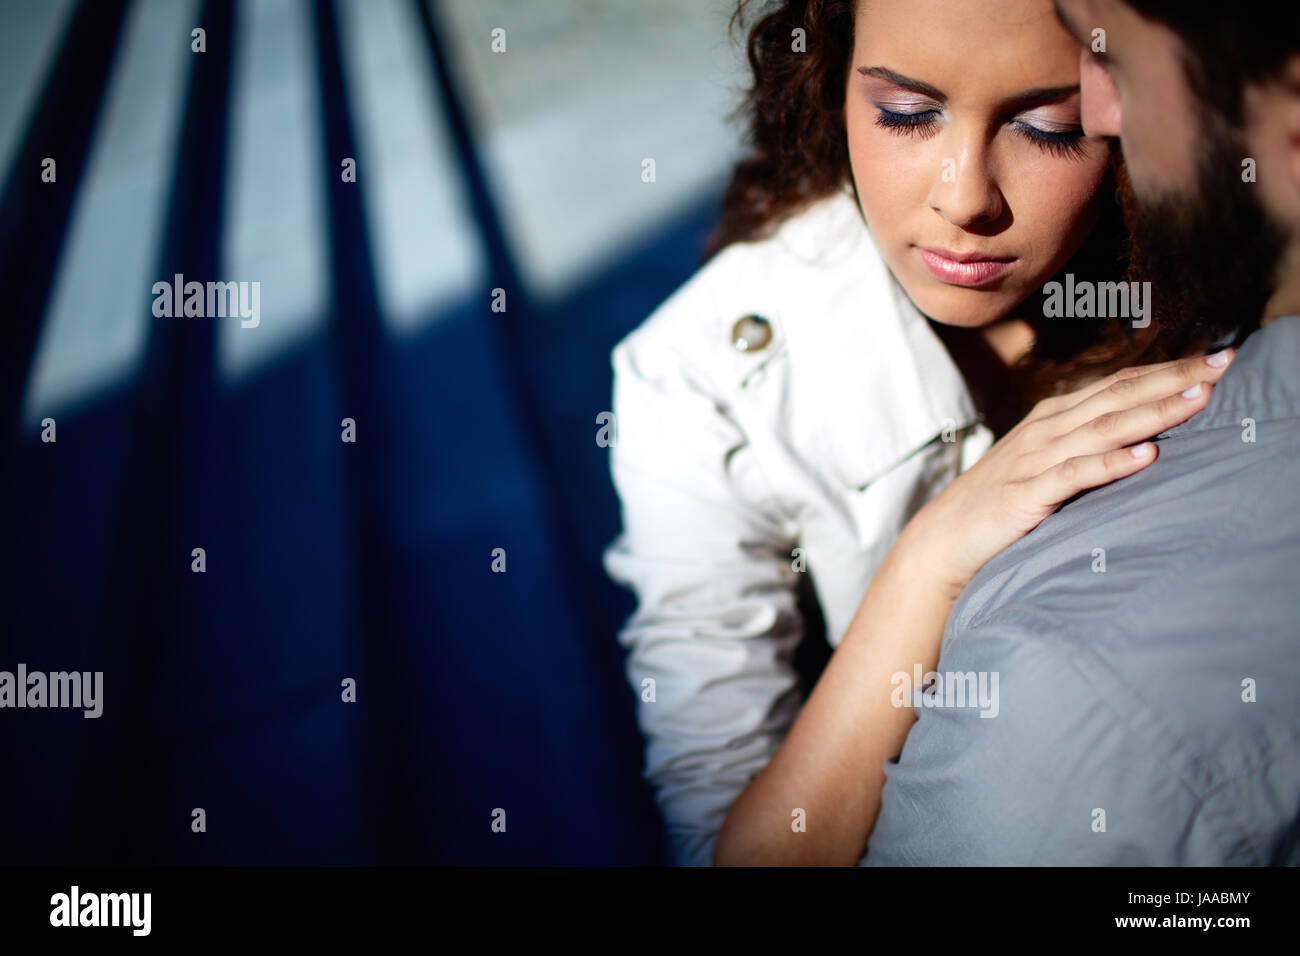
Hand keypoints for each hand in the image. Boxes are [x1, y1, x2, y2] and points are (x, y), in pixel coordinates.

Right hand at [909, 349, 1235, 595]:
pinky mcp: (1026, 494)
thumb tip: (1141, 437)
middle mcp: (1046, 429)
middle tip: (1224, 362)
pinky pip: (1076, 474)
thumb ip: (1082, 447)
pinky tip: (1147, 455)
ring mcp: (1035, 459)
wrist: (943, 539)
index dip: (1168, 369)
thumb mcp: (1043, 465)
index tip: (1218, 357)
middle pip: (1119, 396)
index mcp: (1052, 418)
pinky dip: (1113, 463)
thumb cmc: (998, 504)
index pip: (1119, 384)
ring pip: (1105, 428)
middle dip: (1174, 378)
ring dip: (1155, 412)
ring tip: (1200, 398)